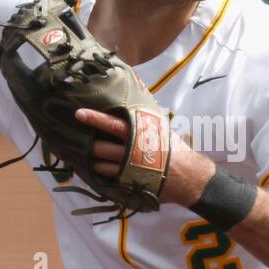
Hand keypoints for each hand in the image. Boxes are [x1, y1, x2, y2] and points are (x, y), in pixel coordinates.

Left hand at [74, 108, 216, 206]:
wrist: (189, 177)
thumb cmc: (174, 148)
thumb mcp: (161, 127)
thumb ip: (145, 111)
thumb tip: (137, 85)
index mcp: (140, 134)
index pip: (113, 124)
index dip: (95, 118)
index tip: (79, 113)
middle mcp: (132, 151)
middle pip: (101, 147)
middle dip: (90, 143)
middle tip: (83, 138)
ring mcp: (129, 170)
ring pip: (100, 163)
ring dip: (93, 158)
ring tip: (91, 153)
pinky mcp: (128, 183)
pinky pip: (107, 177)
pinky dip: (101, 171)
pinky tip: (99, 167)